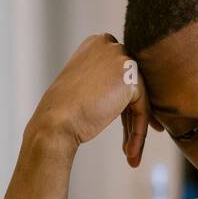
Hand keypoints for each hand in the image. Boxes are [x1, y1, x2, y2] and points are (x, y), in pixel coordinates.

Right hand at [26, 33, 163, 166]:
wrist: (54, 123)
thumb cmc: (62, 112)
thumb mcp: (84, 86)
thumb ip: (104, 81)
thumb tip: (126, 91)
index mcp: (95, 44)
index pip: (119, 75)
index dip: (125, 104)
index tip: (128, 126)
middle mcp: (109, 44)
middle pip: (131, 86)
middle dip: (133, 118)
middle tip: (133, 145)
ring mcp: (120, 58)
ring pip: (139, 99)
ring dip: (136, 130)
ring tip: (131, 155)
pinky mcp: (131, 77)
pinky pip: (143, 109)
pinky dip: (138, 132)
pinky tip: (131, 153)